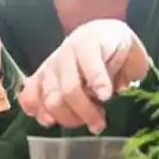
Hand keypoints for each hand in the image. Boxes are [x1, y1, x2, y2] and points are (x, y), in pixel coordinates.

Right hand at [19, 19, 148, 132]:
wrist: (99, 34)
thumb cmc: (117, 48)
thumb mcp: (130, 54)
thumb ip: (128, 71)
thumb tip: (118, 92)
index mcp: (89, 43)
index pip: (89, 62)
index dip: (97, 80)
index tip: (106, 97)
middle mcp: (66, 54)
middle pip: (69, 89)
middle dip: (85, 112)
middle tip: (99, 124)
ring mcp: (50, 67)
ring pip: (50, 99)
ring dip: (67, 118)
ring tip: (83, 123)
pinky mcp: (39, 78)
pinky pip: (28, 96)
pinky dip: (36, 111)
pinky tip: (50, 120)